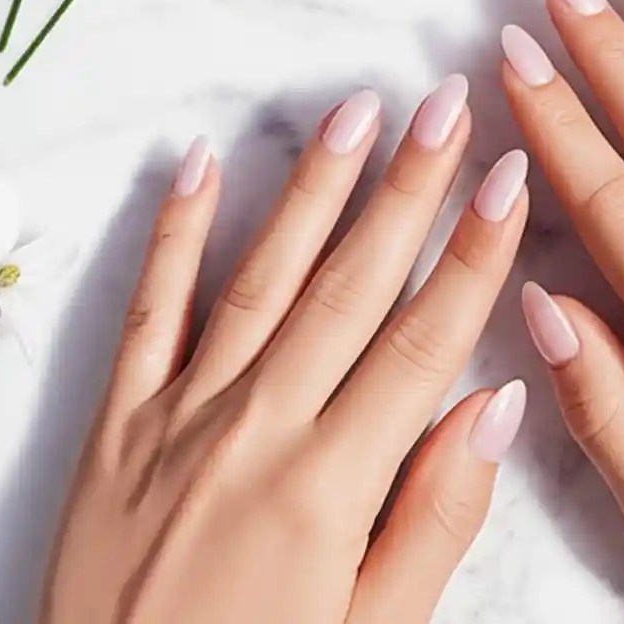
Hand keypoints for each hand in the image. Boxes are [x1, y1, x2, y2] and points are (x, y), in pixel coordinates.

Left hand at [42, 78, 530, 622]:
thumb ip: (437, 519)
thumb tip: (497, 407)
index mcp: (330, 486)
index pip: (423, 342)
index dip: (473, 253)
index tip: (508, 179)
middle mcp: (255, 430)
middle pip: (351, 285)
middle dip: (409, 187)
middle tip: (447, 105)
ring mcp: (178, 417)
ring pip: (261, 278)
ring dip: (314, 187)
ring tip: (358, 111)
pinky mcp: (115, 423)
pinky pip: (148, 311)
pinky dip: (172, 234)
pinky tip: (200, 165)